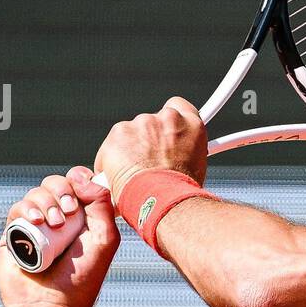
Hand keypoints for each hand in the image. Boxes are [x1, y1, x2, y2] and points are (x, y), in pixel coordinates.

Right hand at [0, 167, 119, 306]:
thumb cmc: (83, 278)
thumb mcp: (104, 240)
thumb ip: (102, 205)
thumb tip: (83, 178)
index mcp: (82, 217)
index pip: (77, 183)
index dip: (78, 179)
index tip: (81, 188)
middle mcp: (58, 218)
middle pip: (55, 183)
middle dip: (61, 190)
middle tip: (67, 211)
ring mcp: (35, 225)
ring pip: (35, 194)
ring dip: (45, 201)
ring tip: (52, 223)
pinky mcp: (14, 234)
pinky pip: (16, 209)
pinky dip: (26, 208)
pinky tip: (36, 221)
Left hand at [93, 97, 207, 205]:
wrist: (164, 200)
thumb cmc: (181, 192)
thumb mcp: (196, 166)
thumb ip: (182, 150)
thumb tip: (174, 156)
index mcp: (190, 124)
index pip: (177, 106)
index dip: (167, 123)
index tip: (164, 135)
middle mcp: (167, 118)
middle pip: (149, 123)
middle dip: (145, 141)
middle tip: (147, 165)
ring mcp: (141, 124)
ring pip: (128, 134)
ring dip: (128, 151)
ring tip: (134, 176)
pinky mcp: (118, 133)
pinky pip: (109, 147)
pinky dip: (110, 162)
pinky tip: (118, 178)